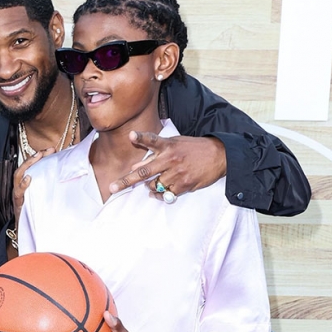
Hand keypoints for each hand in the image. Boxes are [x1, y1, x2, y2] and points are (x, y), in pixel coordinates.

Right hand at [12, 147, 55, 231]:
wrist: (29, 233)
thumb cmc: (37, 215)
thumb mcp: (44, 199)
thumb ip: (49, 187)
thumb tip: (64, 175)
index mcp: (26, 185)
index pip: (30, 166)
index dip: (39, 157)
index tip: (51, 149)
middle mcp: (20, 188)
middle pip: (23, 168)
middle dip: (33, 158)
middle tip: (44, 151)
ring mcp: (18, 196)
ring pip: (18, 177)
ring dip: (27, 166)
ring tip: (36, 158)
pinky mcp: (18, 205)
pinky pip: (18, 193)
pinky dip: (23, 185)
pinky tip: (29, 179)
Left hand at [108, 130, 226, 198]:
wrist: (218, 156)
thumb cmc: (194, 149)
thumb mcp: (175, 144)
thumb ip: (155, 154)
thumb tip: (136, 165)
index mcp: (168, 146)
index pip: (152, 141)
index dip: (140, 138)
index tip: (131, 136)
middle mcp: (170, 160)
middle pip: (144, 172)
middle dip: (126, 181)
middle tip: (113, 188)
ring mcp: (176, 174)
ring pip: (153, 186)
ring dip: (150, 187)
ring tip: (155, 182)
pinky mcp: (183, 185)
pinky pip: (165, 195)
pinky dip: (160, 195)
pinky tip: (160, 192)